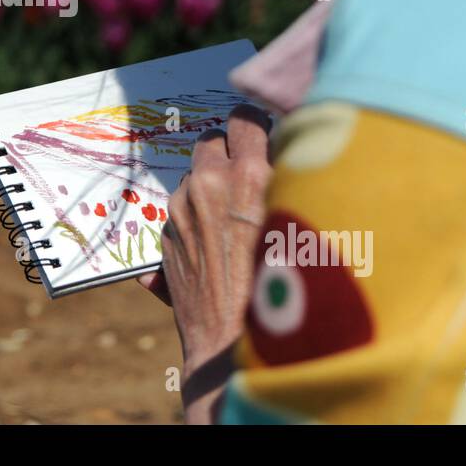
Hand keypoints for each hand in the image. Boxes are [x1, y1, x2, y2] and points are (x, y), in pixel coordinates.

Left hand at [138, 103, 271, 422]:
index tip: (262, 133)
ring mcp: (180, 210)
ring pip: (193, 176)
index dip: (255, 125)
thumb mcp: (299, 230)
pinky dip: (197, 216)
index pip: (245, 119)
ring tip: (235, 219)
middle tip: (248, 176)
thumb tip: (283, 155)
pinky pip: (182, 209)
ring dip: (210, 186)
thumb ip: (285, 185)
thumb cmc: (282, 292)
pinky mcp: (165, 235)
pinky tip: (219, 245)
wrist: (233, 347)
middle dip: (228, 152)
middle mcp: (206, 186)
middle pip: (211, 141)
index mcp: (246, 177)